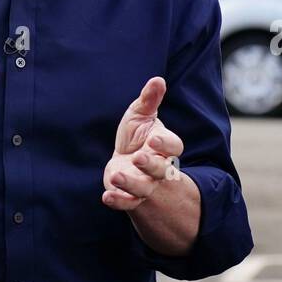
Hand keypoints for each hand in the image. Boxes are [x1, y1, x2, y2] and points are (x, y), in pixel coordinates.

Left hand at [102, 77, 184, 211]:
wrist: (125, 160)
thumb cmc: (136, 135)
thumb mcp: (140, 115)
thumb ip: (149, 100)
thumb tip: (158, 79)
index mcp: (164, 147)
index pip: (174, 147)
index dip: (165, 145)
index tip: (153, 140)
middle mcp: (158, 167)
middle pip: (162, 170)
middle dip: (151, 165)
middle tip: (138, 158)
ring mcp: (144, 183)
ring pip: (143, 188)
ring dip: (131, 184)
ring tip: (116, 176)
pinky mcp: (129, 195)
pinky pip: (127, 202)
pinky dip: (118, 201)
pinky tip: (106, 196)